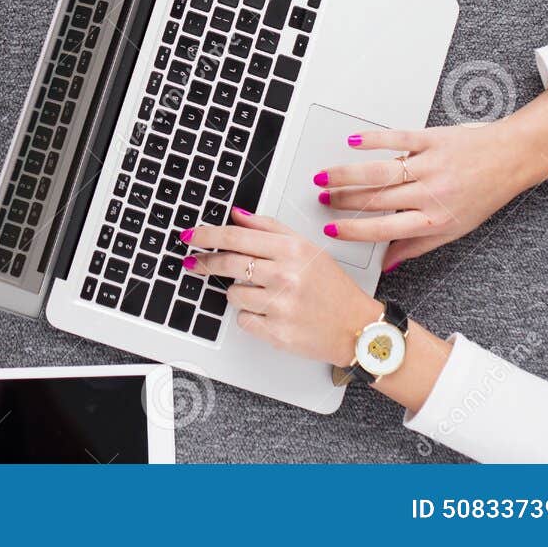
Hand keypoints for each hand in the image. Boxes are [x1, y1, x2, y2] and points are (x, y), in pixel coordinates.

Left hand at [183, 209, 381, 367]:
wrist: (356, 328)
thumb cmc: (332, 288)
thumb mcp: (307, 248)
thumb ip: (269, 228)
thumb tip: (236, 214)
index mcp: (292, 249)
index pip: (237, 236)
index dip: (208, 235)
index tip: (191, 236)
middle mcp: (286, 275)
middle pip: (228, 263)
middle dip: (205, 262)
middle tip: (195, 262)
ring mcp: (280, 305)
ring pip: (232, 294)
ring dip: (238, 293)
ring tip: (261, 295)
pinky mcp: (277, 332)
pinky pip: (242, 320)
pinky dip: (249, 316)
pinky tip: (268, 313)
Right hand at [315, 91, 547, 270]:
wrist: (513, 158)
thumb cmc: (485, 194)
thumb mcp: (456, 230)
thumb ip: (418, 245)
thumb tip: (389, 262)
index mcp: (435, 220)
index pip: (384, 228)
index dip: (353, 229)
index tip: (332, 228)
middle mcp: (431, 194)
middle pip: (376, 198)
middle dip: (343, 200)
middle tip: (321, 198)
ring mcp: (431, 165)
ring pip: (380, 171)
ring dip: (347, 174)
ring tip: (325, 176)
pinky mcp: (433, 139)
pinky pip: (398, 139)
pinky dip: (373, 140)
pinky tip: (353, 142)